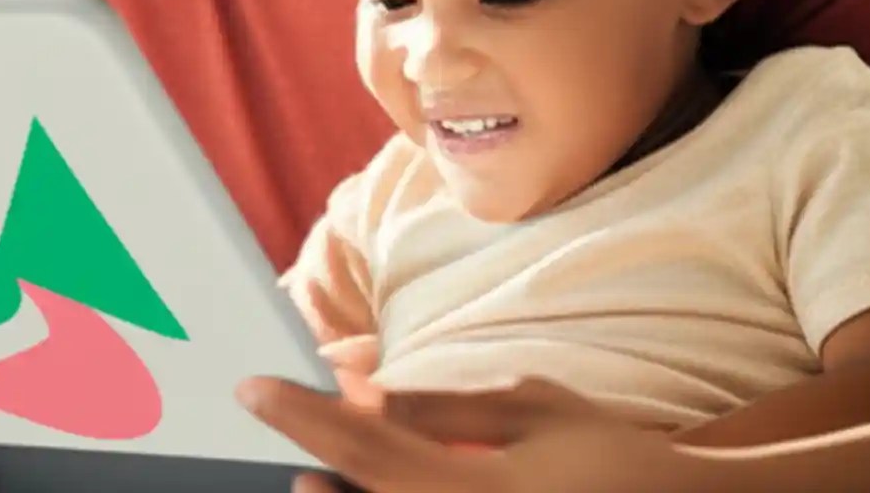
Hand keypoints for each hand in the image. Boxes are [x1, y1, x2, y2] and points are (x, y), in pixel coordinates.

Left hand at [238, 376, 701, 492]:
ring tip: (318, 477)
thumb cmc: (617, 460)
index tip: (252, 388)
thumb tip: (373, 395)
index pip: (365, 446)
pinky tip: (371, 487)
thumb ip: (450, 408)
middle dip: (313, 472)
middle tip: (288, 452)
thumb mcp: (536, 409)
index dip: (300, 415)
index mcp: (479, 492)